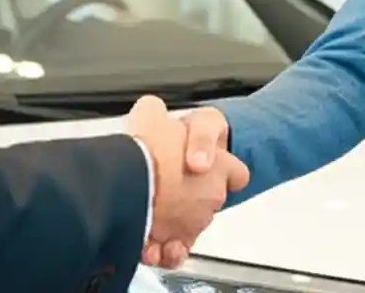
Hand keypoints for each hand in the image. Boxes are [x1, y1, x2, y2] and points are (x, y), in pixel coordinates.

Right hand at [127, 97, 247, 269]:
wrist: (128, 180)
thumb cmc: (146, 150)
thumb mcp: (151, 113)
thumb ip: (158, 113)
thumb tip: (153, 112)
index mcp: (218, 164)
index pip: (236, 172)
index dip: (219, 168)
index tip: (202, 167)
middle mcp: (211, 196)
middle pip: (207, 200)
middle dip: (186, 196)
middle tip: (163, 186)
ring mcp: (193, 223)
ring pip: (187, 227)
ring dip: (170, 222)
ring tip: (147, 211)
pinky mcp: (172, 246)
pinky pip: (172, 252)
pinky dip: (161, 248)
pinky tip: (146, 237)